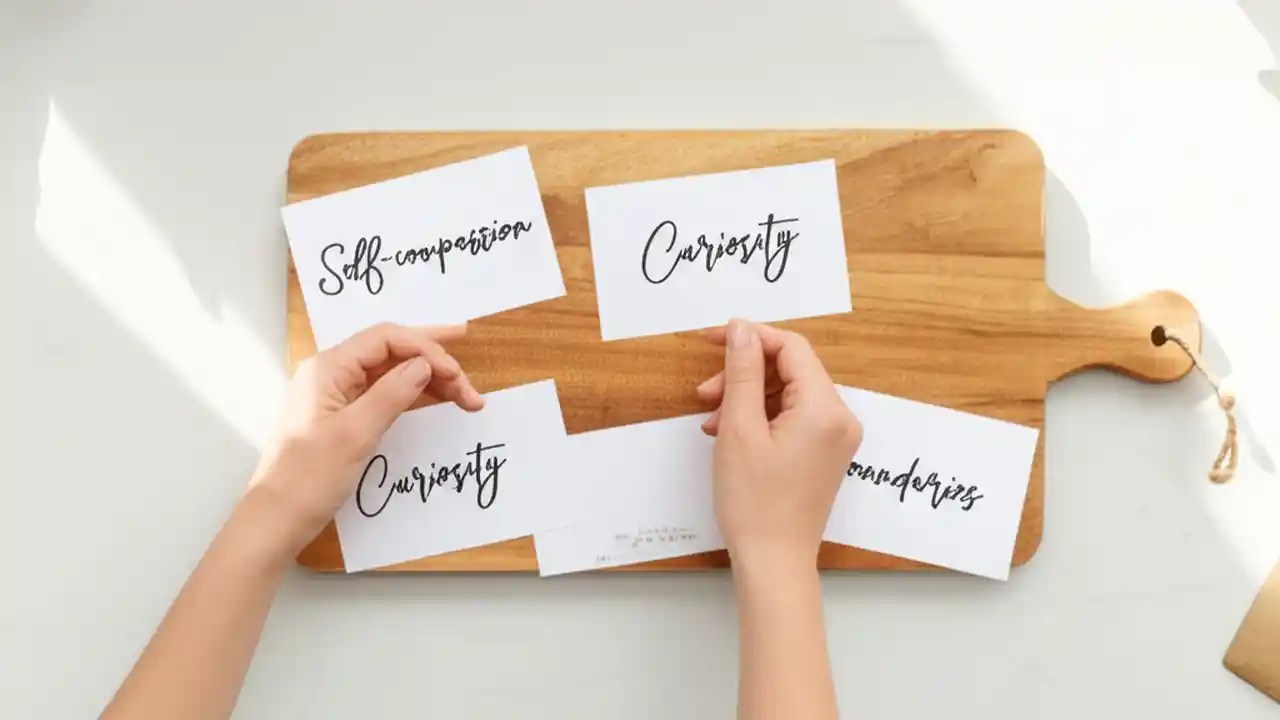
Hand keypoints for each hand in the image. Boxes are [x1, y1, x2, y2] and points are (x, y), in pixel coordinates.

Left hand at [248, 323, 483, 551]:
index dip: (427, 349)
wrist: (276, 519)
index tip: (457, 375)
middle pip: (390, 351)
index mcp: (328, 368)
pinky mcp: (339, 415)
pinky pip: (381, 392)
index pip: (386, 339)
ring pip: (389, 372)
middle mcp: (330, 373)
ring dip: (427, 380)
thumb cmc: (309, 478)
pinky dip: (411, 395)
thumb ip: (392, 394)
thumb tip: (424, 365)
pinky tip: (434, 400)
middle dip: (433, 360)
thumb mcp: (356, 434)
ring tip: (463, 395)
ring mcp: (334, 394)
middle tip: (469, 375)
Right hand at [697, 320, 861, 571]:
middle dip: (744, 373)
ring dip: (748, 396)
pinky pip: (794, 416)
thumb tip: (741, 330)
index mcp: (825, 409)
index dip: (750, 337)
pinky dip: (762, 416)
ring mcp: (836, 437)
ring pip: (789, 392)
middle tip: (706, 392)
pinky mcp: (825, 452)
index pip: (791, 348)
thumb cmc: (755, 504)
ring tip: (713, 419)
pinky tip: (730, 432)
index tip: (712, 339)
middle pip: (791, 369)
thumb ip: (741, 373)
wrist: (774, 562)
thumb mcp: (739, 430)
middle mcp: (840, 419)